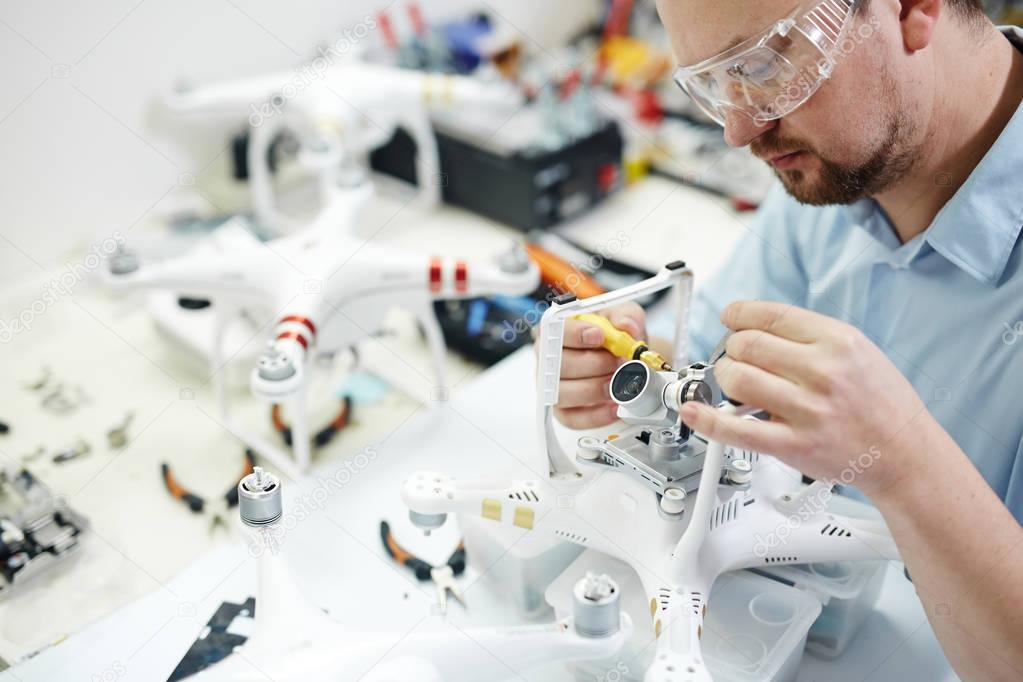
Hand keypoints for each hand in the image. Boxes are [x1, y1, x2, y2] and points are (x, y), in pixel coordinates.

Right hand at [548, 303, 646, 428]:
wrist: (623, 359)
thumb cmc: (613, 337)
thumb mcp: (623, 316)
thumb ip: (626, 315)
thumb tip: (626, 326)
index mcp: (557, 331)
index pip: (553, 330)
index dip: (575, 334)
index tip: (599, 336)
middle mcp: (549, 360)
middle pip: (558, 365)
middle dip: (593, 364)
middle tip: (619, 362)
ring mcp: (553, 387)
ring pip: (563, 393)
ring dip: (595, 389)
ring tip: (618, 383)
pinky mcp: (563, 412)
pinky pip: (573, 418)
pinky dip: (597, 414)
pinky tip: (615, 405)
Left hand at [680, 301, 933, 499]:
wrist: (906, 454)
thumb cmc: (880, 403)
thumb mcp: (858, 351)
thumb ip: (808, 337)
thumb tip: (755, 326)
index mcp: (838, 342)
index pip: (771, 315)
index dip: (740, 314)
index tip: (730, 317)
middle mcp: (823, 372)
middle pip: (747, 345)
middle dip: (733, 349)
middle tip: (737, 358)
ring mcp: (807, 410)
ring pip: (737, 379)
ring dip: (725, 378)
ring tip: (735, 384)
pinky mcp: (794, 445)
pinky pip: (737, 430)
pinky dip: (707, 420)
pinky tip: (694, 410)